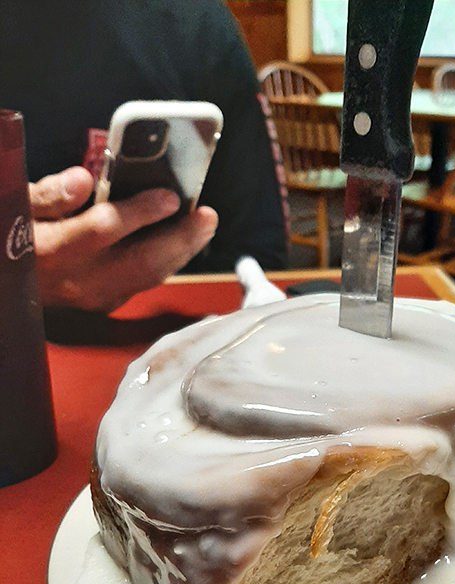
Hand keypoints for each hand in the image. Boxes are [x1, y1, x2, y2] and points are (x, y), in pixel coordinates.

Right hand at [30, 166, 217, 312]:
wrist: (9, 283)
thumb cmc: (15, 236)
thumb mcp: (18, 206)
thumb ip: (49, 194)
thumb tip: (82, 180)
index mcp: (52, 249)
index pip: (103, 229)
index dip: (140, 212)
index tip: (170, 195)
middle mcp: (78, 280)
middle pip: (141, 262)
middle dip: (180, 239)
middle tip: (208, 216)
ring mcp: (94, 298)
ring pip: (148, 278)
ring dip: (181, 252)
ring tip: (203, 226)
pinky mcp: (105, 304)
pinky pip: (144, 283)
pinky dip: (167, 261)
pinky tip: (183, 242)